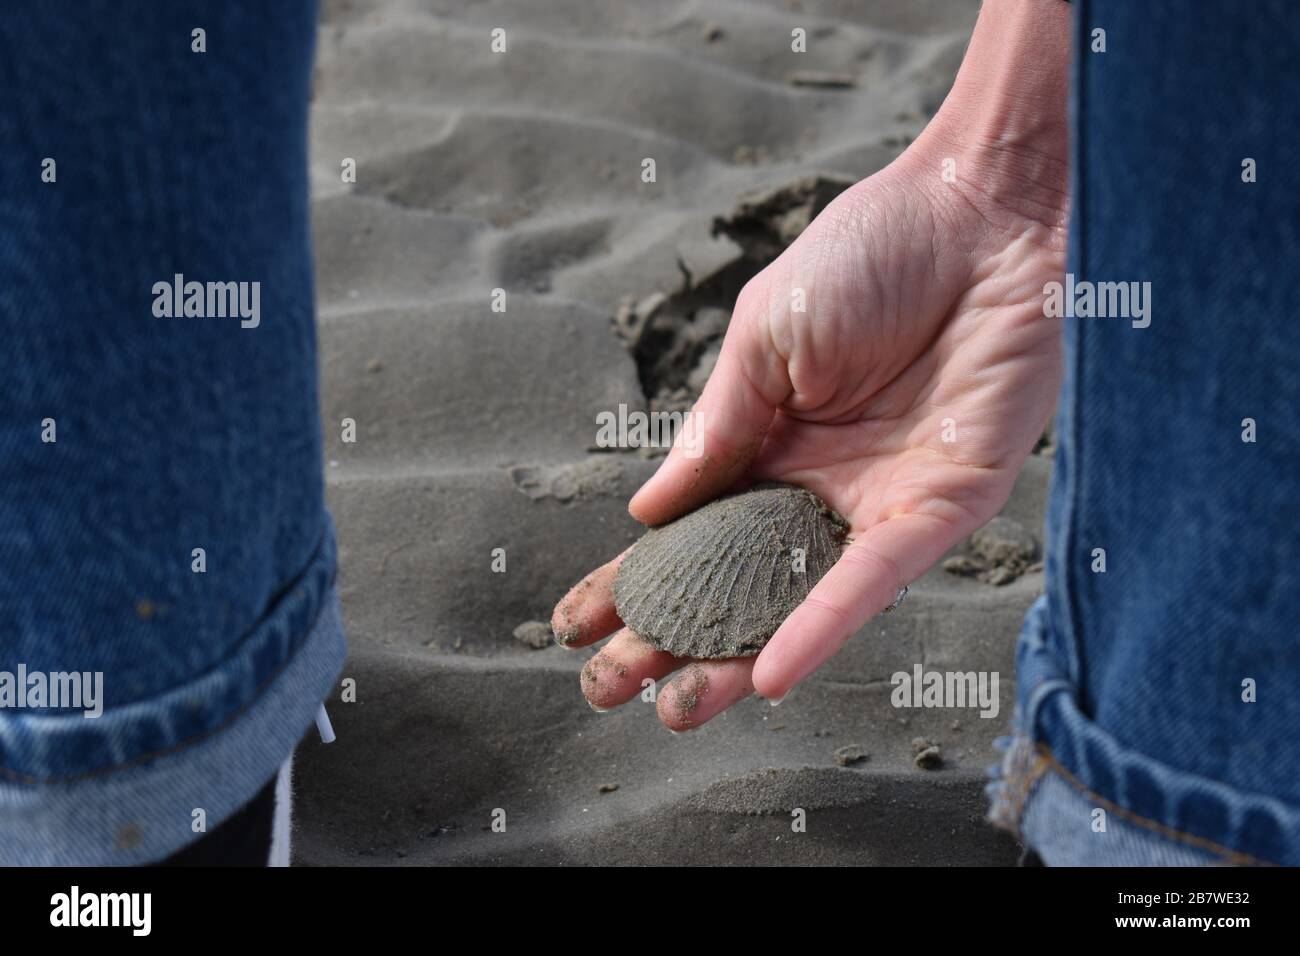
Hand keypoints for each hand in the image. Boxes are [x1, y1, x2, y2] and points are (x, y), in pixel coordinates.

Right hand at [553, 0, 1070, 729]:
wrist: (982, 213)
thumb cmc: (873, 252)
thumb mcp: (765, 337)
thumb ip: (715, 430)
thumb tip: (646, 509)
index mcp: (768, 440)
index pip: (688, 528)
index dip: (634, 577)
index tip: (575, 624)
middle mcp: (818, 485)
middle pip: (733, 581)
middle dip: (671, 637)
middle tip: (606, 689)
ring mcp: (875, 502)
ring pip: (795, 601)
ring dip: (734, 657)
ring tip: (672, 709)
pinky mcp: (939, 507)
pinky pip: (871, 580)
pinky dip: (819, 625)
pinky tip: (765, 674)